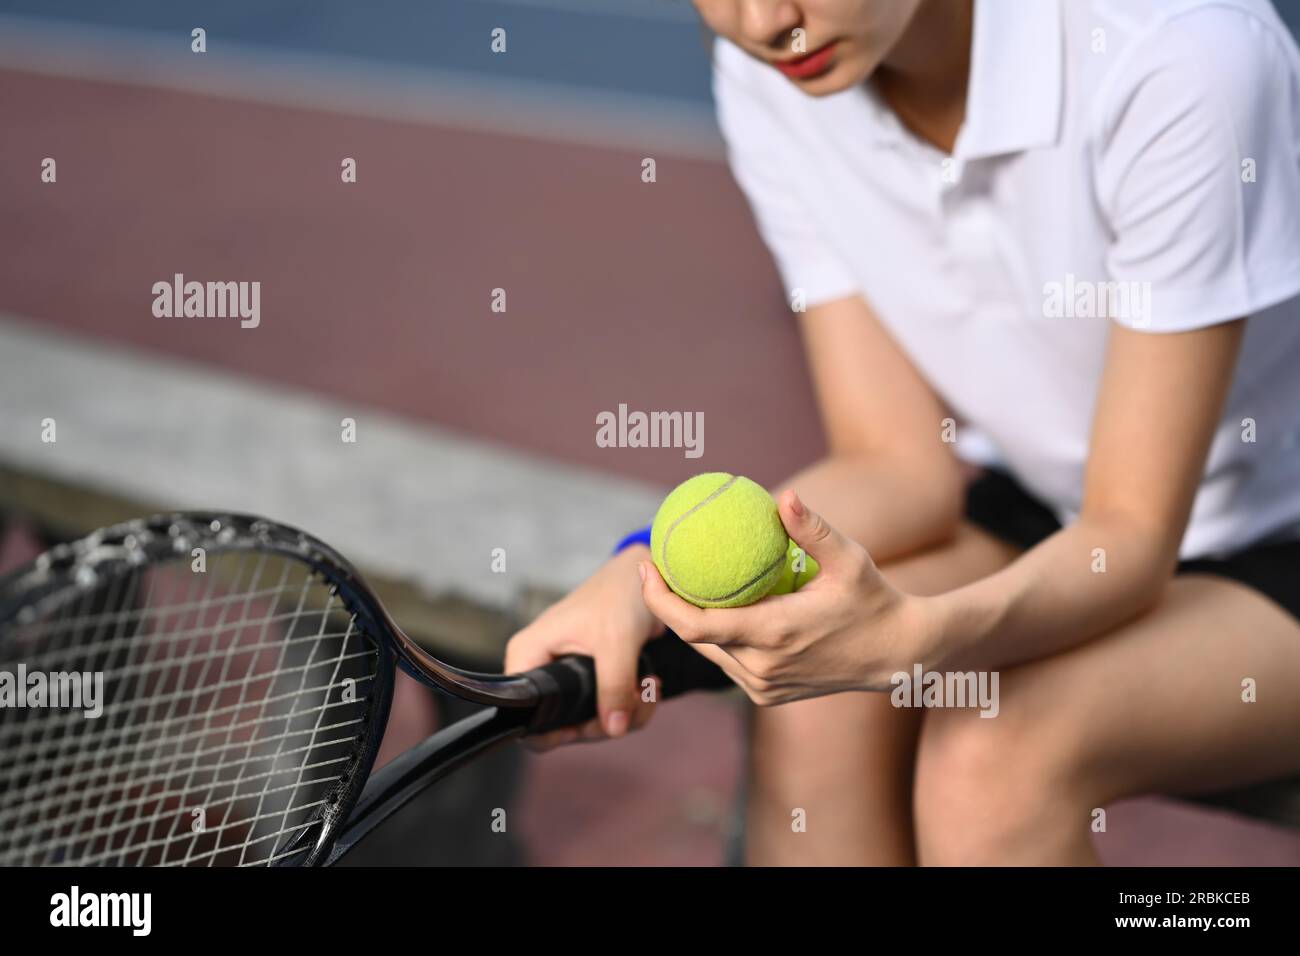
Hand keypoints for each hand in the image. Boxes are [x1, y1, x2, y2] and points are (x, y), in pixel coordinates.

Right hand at [505, 545, 665, 749]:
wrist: (648, 576)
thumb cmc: (620, 595)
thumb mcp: (617, 640)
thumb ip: (614, 685)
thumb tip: (614, 729)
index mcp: (529, 654)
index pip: (522, 714)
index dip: (552, 731)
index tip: (592, 724)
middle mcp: (541, 668)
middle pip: (559, 725)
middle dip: (602, 722)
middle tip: (635, 700)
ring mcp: (566, 676)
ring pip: (588, 722)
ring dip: (625, 714)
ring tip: (649, 688)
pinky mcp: (591, 679)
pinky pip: (605, 710)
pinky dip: (631, 706)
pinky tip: (650, 686)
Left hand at [639, 490, 935, 704]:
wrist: (899, 654)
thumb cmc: (874, 601)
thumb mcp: (850, 560)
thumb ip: (814, 530)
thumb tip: (784, 495)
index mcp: (774, 633)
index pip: (694, 624)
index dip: (660, 599)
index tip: (646, 566)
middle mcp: (762, 666)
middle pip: (693, 638)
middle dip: (666, 604)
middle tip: (655, 566)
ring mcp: (763, 686)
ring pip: (708, 652)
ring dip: (689, 621)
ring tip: (675, 583)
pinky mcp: (768, 695)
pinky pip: (728, 663)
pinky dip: (715, 637)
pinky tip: (709, 608)